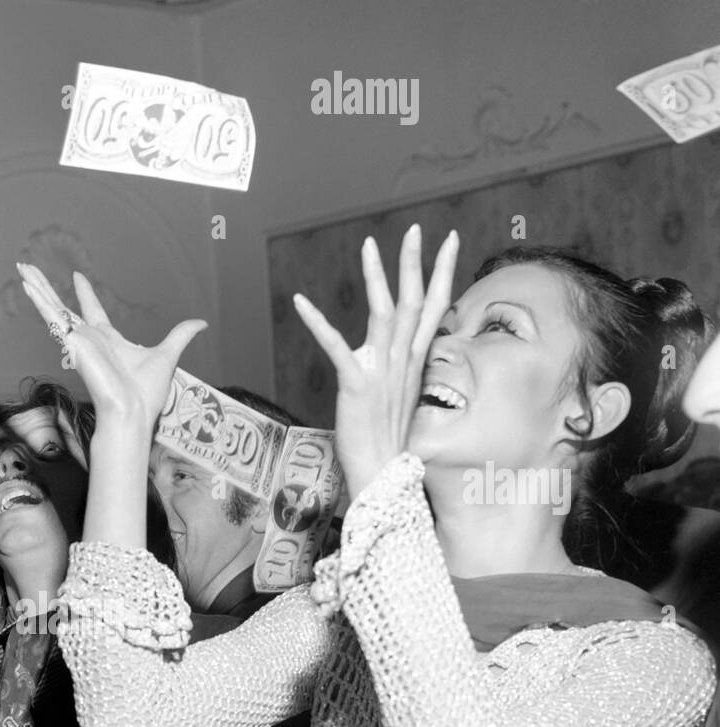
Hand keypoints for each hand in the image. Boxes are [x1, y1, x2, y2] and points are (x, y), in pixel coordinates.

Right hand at [18, 263, 205, 428]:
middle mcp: (89, 338)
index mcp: (108, 340)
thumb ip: (180, 335)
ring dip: (37, 287)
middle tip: (32, 269)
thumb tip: (201, 323)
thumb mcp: (168, 354)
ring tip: (22, 267)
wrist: (131, 411)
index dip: (85, 293)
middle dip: (48, 287)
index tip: (77, 276)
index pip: (92, 310)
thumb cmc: (146, 393)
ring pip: (52, 308)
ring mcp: (77, 340)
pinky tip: (26, 284)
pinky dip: (39, 301)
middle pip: (63, 306)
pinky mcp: (71, 342)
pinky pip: (52, 317)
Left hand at [293, 225, 458, 499]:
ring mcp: (381, 372)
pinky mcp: (356, 384)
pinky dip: (318, 322)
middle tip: (412, 228)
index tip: (450, 240)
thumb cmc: (389, 440)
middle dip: (414, 262)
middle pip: (414, 302)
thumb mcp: (402, 395)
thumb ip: (402, 367)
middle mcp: (403, 361)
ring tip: (368, 246)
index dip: (443, 272)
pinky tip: (301, 301)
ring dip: (376, 278)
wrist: (381, 472)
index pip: (436, 308)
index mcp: (415, 361)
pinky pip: (336, 346)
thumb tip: (402, 349)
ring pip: (383, 314)